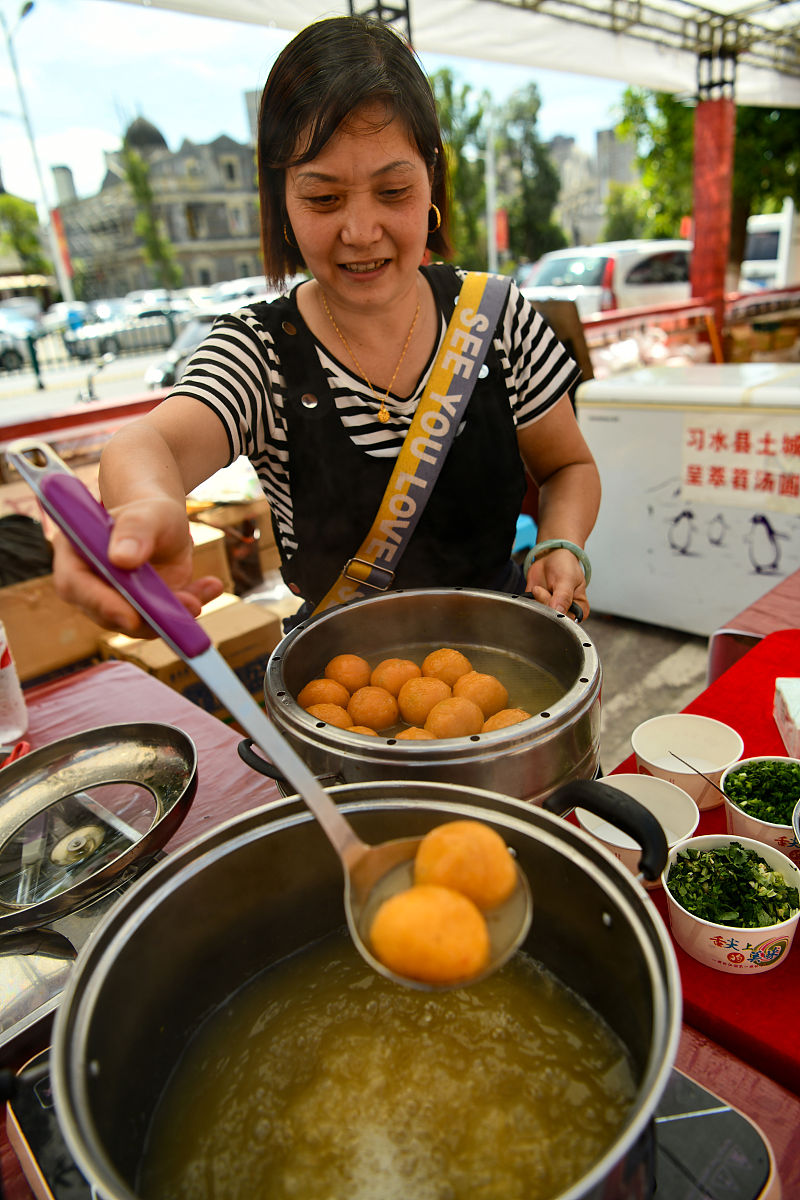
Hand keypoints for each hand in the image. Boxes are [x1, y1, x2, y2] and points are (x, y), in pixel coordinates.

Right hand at [52, 495, 223, 636]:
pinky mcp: (140, 614)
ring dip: (173, 614)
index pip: (75, 585)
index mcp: (75, 554)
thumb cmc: (148, 513)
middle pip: (107, 614)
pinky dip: (189, 607)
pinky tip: (211, 587)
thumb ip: (135, 529)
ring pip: (139, 623)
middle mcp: (88, 585)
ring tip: (200, 596)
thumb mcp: (147, 514)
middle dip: (148, 617)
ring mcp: (114, 603)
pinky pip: (162, 621)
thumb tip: (122, 559)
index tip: (130, 617)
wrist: (163, 522)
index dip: (101, 604)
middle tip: (188, 607)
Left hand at [525, 548, 589, 619]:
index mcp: (580, 609)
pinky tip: (535, 590)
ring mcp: (551, 610)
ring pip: (540, 614)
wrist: (551, 556)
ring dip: (536, 600)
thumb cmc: (565, 566)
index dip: (558, 611)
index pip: (568, 620)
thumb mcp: (568, 579)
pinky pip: (530, 609)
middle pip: (552, 618)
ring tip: (541, 588)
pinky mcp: (537, 606)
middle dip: (545, 602)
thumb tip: (559, 612)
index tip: (554, 596)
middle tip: (547, 588)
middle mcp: (566, 612)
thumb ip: (564, 597)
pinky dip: (529, 600)